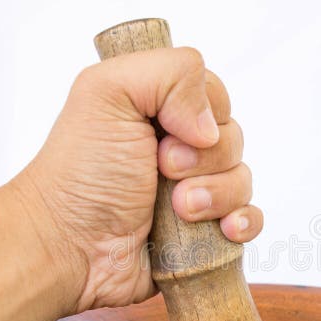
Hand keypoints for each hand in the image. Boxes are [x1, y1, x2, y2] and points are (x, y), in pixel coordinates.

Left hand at [10, 48, 262, 311]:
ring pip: (243, 180)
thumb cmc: (80, 174)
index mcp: (158, 111)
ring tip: (180, 210)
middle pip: (233, 139)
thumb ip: (170, 72)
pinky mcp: (205, 233)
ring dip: (218, 194)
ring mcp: (195, 192)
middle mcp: (179, 148)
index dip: (202, 114)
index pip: (214, 96)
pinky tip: (224, 229)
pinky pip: (250, 221)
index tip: (166, 136)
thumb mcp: (107, 92)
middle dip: (206, 159)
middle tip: (164, 172)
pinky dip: (244, 223)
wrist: (70, 248)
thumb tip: (210, 126)